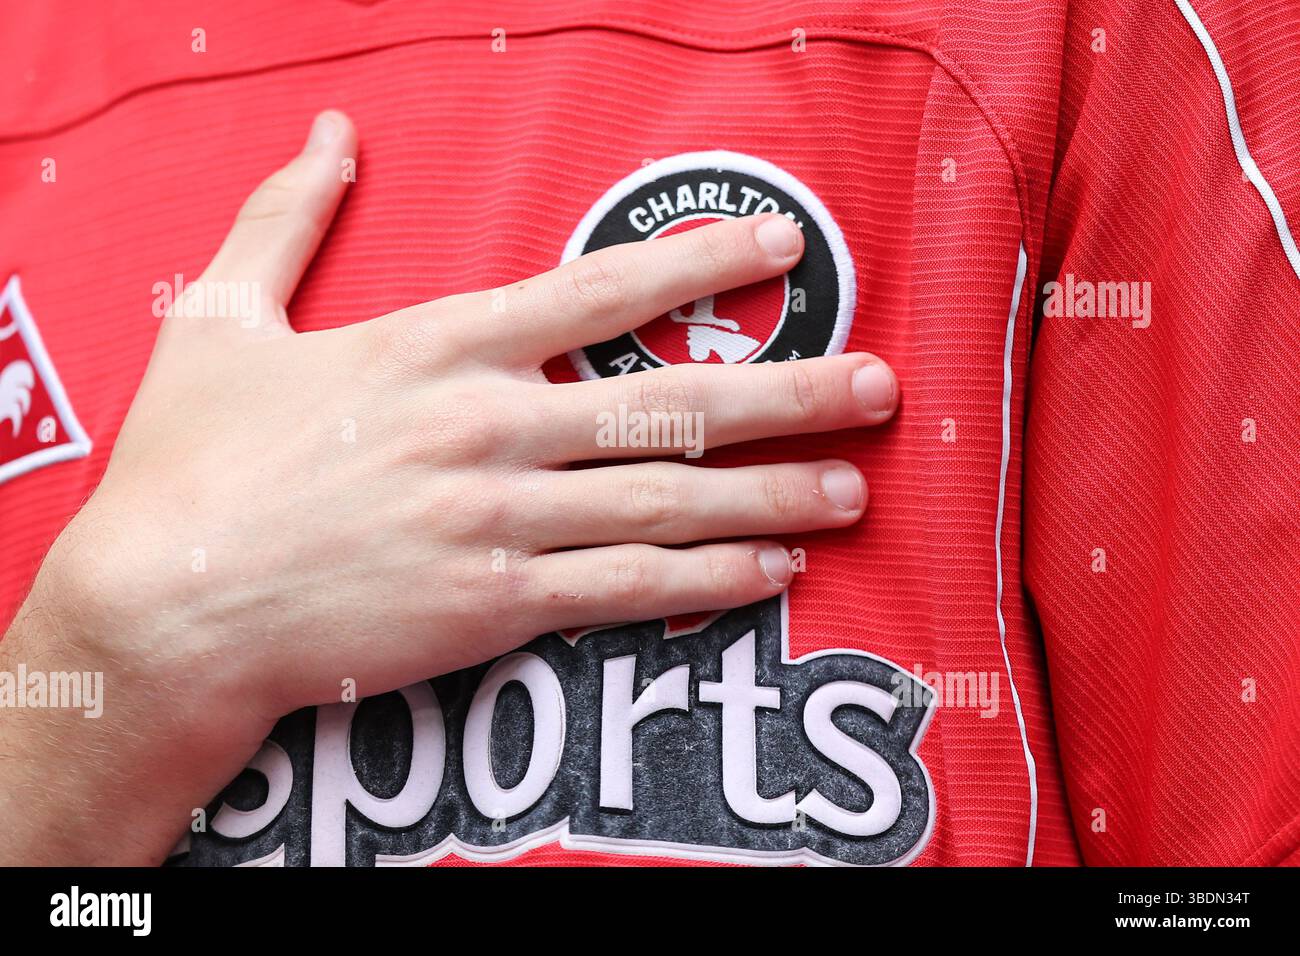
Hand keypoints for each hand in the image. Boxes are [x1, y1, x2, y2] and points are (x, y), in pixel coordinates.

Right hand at [0, 111, 898, 862]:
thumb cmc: (188, 465)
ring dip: (773, 495)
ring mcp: (499, 518)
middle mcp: (488, 426)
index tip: (779, 243)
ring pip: (669, 499)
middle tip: (878, 388)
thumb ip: (285, 218)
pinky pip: (627, 586)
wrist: (163, 606)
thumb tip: (328, 133)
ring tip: (853, 489)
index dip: (699, 260)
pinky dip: (707, 580)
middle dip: (787, 391)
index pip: (597, 287)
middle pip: (669, 399)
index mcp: (437, 345)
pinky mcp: (495, 603)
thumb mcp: (218, 320)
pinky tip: (772, 576)